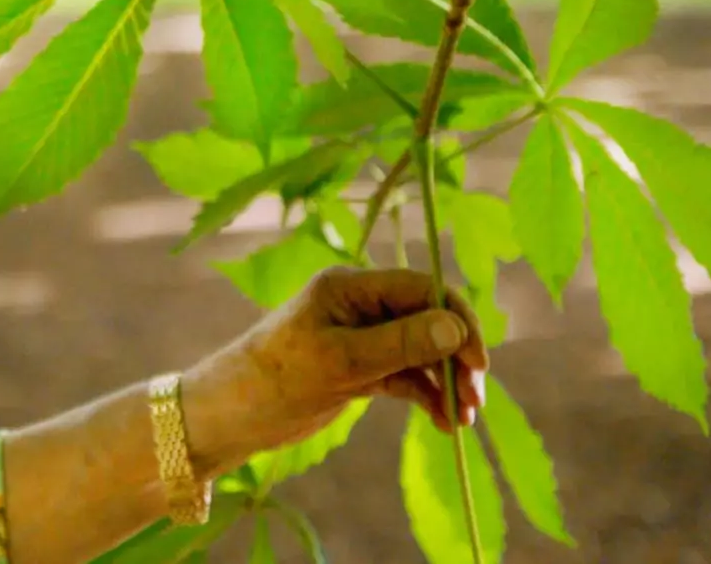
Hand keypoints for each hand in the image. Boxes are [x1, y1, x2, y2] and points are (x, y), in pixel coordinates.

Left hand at [181, 267, 489, 474]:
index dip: (457, 320)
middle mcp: (360, 306)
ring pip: (421, 352)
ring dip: (446, 382)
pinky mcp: (359, 369)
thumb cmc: (277, 379)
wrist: (232, 415)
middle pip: (428, 320)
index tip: (478, 362)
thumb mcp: (342, 362)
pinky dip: (427, 396)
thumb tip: (455, 326)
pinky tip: (443, 423)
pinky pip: (406, 376)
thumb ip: (400, 343)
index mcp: (350, 286)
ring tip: (462, 421)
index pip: (423, 288)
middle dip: (456, 357)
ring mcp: (361, 338)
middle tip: (474, 401)